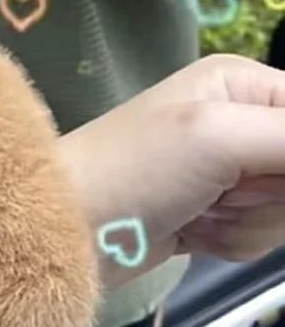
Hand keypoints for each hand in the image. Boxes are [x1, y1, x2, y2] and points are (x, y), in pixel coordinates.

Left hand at [61, 54, 284, 279]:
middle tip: (223, 192)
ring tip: (200, 211)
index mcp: (243, 84)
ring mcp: (226, 171)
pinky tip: (193, 233)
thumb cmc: (135, 168)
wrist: (62, 231)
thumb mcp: (223, 136)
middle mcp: (240, 121)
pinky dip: (232, 241)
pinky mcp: (212, 213)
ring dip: (251, 223)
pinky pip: (260, 235)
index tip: (262, 179)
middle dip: (272, 196)